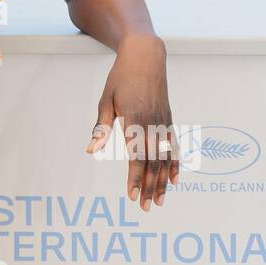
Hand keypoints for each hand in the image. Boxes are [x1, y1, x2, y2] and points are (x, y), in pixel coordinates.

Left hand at [85, 35, 177, 211]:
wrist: (146, 56)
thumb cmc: (121, 78)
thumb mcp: (106, 99)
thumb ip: (101, 127)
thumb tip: (90, 150)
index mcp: (135, 119)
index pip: (136, 156)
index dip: (135, 177)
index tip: (132, 195)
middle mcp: (153, 124)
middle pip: (153, 162)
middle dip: (149, 187)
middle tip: (146, 208)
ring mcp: (163, 122)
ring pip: (165, 158)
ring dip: (162, 181)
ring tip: (160, 201)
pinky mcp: (169, 120)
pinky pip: (174, 146)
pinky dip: (175, 164)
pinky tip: (174, 180)